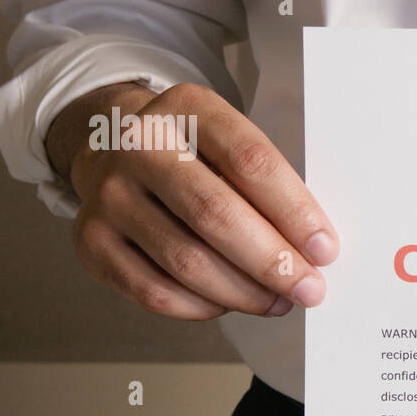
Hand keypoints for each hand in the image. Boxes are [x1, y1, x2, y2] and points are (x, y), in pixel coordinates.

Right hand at [47, 81, 338, 319]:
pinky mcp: (90, 240)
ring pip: (187, 261)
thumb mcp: (231, 144)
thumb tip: (312, 252)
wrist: (115, 152)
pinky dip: (201, 307)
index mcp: (188, 108)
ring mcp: (108, 193)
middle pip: (216, 214)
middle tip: (309, 289)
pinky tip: (227, 302)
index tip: (325, 250)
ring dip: (243, 292)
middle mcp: (139, 145)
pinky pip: (154, 291)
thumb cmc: (195, 156)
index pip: (251, 162)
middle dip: (273, 262)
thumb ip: (269, 187)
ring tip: (277, 301)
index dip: (295, 212)